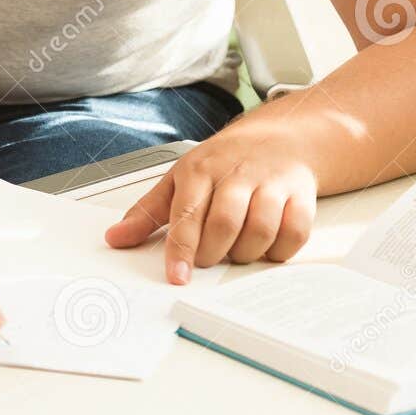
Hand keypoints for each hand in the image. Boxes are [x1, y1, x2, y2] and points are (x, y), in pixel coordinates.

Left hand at [104, 129, 317, 282]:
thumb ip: (147, 212)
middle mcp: (236, 173)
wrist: (277, 137)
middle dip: (214, 252)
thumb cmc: (221, 163)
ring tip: (236, 249)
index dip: (181, 249)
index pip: (188, 213)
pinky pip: (294, 232)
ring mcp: (271, 182)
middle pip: (225, 223)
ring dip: (246, 252)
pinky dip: (280, 249)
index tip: (177, 277)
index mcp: (200, 170)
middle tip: (209, 257)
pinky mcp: (300, 194)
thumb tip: (114, 238)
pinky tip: (267, 246)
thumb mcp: (179, 179)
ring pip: (260, 230)